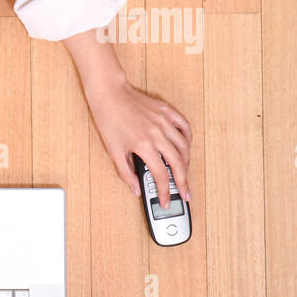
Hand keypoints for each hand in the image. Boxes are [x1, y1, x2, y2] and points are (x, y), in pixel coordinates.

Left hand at [84, 77, 191, 208]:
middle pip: (178, 164)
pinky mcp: (167, 110)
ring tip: (184, 173)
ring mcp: (164, 121)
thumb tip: (136, 189)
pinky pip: (184, 126)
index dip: (164, 192)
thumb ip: (126, 173)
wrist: (109, 94)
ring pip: (184, 146)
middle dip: (183, 182)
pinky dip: (188, 139)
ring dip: (187, 163)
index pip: (160, 175)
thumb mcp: (113, 151)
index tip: (165, 201)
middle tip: (184, 194)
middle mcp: (157, 134)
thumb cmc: (108, 121)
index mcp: (144, 145)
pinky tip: (186, 147)